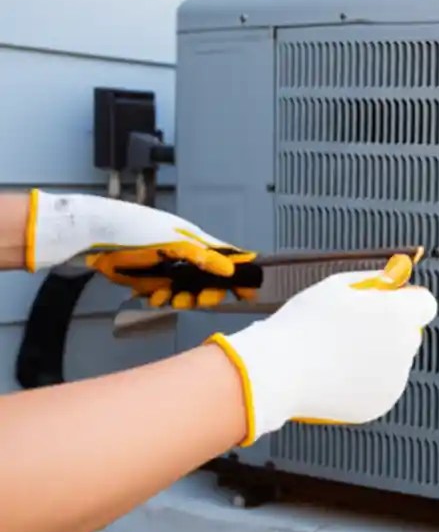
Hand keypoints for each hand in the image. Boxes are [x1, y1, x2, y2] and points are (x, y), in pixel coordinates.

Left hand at [25, 189, 256, 308]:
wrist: (96, 237)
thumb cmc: (136, 232)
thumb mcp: (173, 243)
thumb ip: (203, 257)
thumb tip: (231, 269)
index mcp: (198, 243)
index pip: (228, 260)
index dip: (240, 277)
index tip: (247, 293)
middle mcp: (187, 257)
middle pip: (210, 281)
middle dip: (209, 293)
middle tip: (202, 300)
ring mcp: (170, 270)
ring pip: (188, 291)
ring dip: (184, 298)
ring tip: (170, 298)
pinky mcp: (152, 281)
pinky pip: (166, 295)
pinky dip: (162, 299)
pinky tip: (154, 297)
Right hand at [205, 252, 436, 445]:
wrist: (276, 372)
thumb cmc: (302, 325)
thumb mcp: (337, 285)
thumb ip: (374, 281)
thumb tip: (393, 280)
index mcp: (398, 314)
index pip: (426, 304)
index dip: (407, 301)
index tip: (388, 302)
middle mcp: (404, 348)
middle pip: (410, 333)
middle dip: (391, 329)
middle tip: (352, 330)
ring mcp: (395, 380)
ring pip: (395, 361)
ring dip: (378, 356)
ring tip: (337, 354)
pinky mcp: (381, 403)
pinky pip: (381, 386)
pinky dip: (367, 381)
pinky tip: (337, 374)